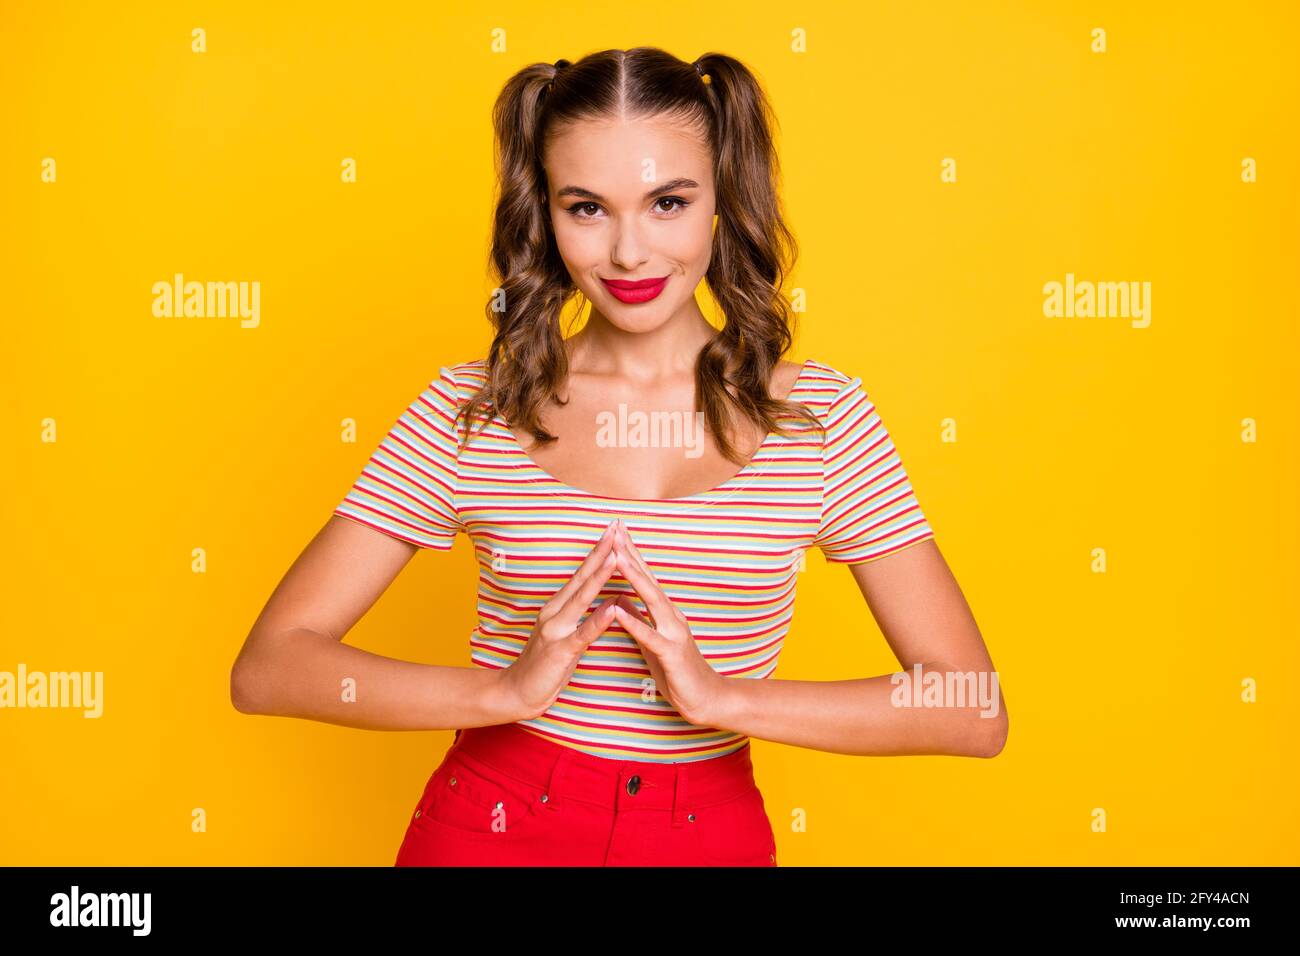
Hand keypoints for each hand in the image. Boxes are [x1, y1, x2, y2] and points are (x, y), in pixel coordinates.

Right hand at [497, 519, 620, 720]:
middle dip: (601, 553)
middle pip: (581, 578)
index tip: (613, 531)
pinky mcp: (560, 651)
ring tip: (617, 557)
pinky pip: (582, 633)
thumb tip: (607, 600)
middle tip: (615, 529)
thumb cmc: (545, 665)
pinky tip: (612, 607)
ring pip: (582, 599)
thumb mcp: (564, 635)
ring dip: (600, 577)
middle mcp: (554, 613)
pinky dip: (598, 619)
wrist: (517, 692)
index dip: (598, 552)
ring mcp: (555, 630)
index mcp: (557, 607)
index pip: (581, 574)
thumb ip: (582, 617)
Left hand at [611, 521, 729, 726]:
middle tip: (615, 528)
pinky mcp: (671, 653)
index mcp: (664, 612)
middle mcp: (671, 615)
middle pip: (647, 579)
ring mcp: (673, 632)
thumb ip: (638, 619)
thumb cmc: (678, 671)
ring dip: (633, 577)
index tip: (615, 531)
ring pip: (651, 599)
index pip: (644, 576)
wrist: (706, 698)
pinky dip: (633, 621)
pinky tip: (617, 609)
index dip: (630, 553)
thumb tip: (619, 599)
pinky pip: (649, 636)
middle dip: (631, 554)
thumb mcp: (652, 641)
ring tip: (615, 557)